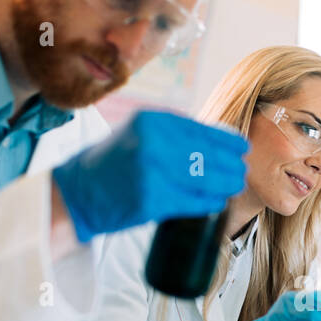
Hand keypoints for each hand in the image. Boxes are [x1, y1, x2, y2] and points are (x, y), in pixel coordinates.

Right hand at [51, 110, 247, 241]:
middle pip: (207, 154)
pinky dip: (209, 201)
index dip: (227, 140)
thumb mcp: (139, 132)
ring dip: (226, 183)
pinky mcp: (152, 199)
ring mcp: (152, 171)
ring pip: (204, 177)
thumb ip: (172, 133)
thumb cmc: (113, 162)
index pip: (201, 129)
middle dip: (231, 164)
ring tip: (235, 185)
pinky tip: (217, 201)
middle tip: (242, 171)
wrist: (78, 192)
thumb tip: (218, 140)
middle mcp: (153, 141)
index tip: (243, 147)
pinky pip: (193, 200)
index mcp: (151, 120)